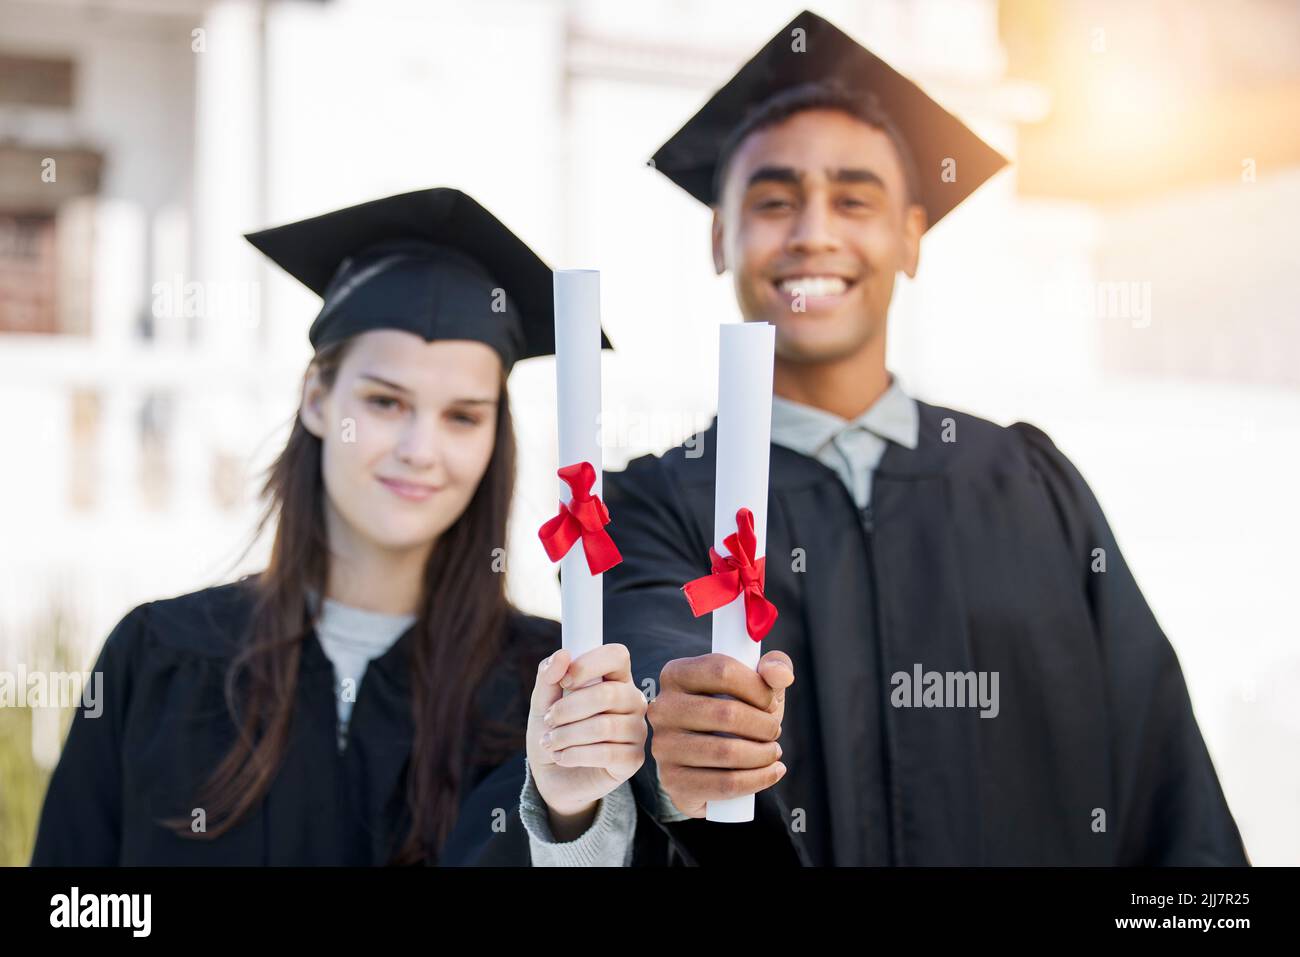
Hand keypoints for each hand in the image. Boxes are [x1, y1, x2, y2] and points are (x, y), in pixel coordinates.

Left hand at [527, 644, 647, 839]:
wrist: (552, 775)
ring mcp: (636, 730)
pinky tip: (562, 757)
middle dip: (569, 709)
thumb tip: (563, 655)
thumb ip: (548, 676)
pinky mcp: (633, 759)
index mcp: (614, 678)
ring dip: (567, 735)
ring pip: (604, 726)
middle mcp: (632, 700)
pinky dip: (574, 755)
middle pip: (609, 694)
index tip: (564, 683)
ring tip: (551, 742)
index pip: (617, 655)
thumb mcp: (542, 702)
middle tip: (550, 720)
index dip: (589, 664)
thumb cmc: (553, 731)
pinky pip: (606, 753)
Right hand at [647, 650, 792, 817]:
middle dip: (764, 725)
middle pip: (727, 713)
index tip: (771, 702)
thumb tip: (779, 673)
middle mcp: (662, 708)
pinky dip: (758, 779)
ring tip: (772, 751)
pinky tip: (771, 772)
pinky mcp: (672, 781)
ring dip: (764, 754)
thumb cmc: (735, 715)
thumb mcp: (756, 685)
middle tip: (774, 731)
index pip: (722, 670)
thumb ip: (774, 667)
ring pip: (727, 752)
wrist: (709, 763)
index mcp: (676, 674)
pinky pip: (725, 783)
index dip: (757, 687)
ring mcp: (663, 746)